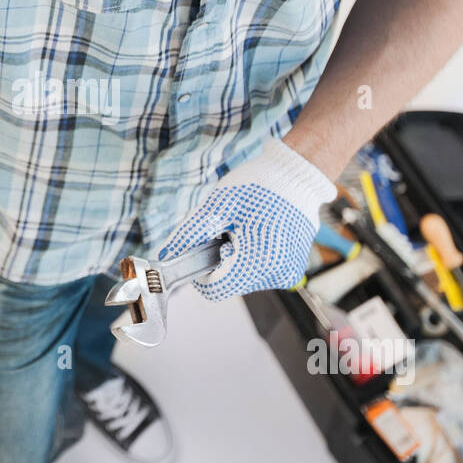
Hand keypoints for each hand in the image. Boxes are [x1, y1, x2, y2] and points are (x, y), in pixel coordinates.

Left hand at [159, 137, 336, 300]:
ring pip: (246, 278)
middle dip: (222, 259)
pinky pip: (262, 271)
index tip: (204, 245)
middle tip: (230, 228)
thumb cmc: (259, 185)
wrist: (298, 173)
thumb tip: (164, 255)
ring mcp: (289, 273)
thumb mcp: (217, 206)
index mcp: (258, 264)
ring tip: (248, 227)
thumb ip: (188, 234)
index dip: (201, 271)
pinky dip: (254, 255)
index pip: (214, 289)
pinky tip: (261, 231)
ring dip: (239, 257)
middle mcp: (277, 276)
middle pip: (231, 283)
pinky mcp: (294, 267)